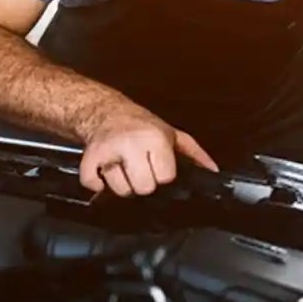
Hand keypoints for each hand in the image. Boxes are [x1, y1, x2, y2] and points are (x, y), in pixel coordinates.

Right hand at [78, 106, 218, 196]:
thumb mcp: (172, 134)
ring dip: (122, 185)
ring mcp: (109, 151)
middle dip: (143, 183)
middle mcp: (132, 144)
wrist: (107, 111)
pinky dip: (98, 185)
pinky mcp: (89, 157)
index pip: (165, 177)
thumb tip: (213, 171)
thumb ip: (194, 154)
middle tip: (141, 170)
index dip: (163, 176)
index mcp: (155, 139)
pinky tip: (106, 174)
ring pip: (120, 190)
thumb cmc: (143, 126)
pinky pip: (92, 185)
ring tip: (124, 170)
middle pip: (143, 187)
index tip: (158, 167)